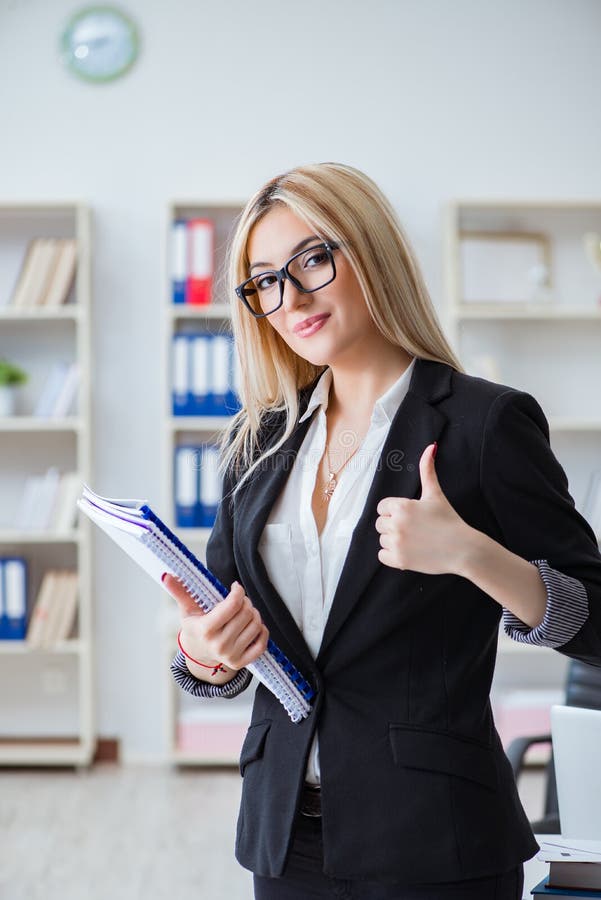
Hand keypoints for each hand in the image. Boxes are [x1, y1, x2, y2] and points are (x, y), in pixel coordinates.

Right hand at [162, 574, 269, 669]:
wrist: (198, 653)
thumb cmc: (195, 626)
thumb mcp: (187, 609)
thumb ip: (179, 591)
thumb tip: (167, 576)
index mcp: (205, 629)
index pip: (233, 604)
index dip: (238, 591)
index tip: (235, 588)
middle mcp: (218, 645)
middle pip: (246, 613)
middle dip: (246, 602)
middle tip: (240, 601)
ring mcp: (230, 656)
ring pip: (256, 625)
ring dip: (254, 614)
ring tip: (245, 612)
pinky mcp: (240, 663)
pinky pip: (261, 644)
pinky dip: (262, 631)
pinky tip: (253, 625)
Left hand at [375, 442, 474, 575]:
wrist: (463, 549)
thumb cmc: (449, 520)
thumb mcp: (435, 494)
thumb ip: (427, 470)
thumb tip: (430, 446)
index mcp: (401, 506)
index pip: (382, 507)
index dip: (396, 512)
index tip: (412, 517)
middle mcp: (396, 524)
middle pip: (381, 524)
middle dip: (395, 526)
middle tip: (416, 529)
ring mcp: (397, 543)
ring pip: (382, 540)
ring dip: (394, 541)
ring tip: (415, 540)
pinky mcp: (399, 560)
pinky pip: (382, 556)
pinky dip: (393, 556)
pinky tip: (410, 552)